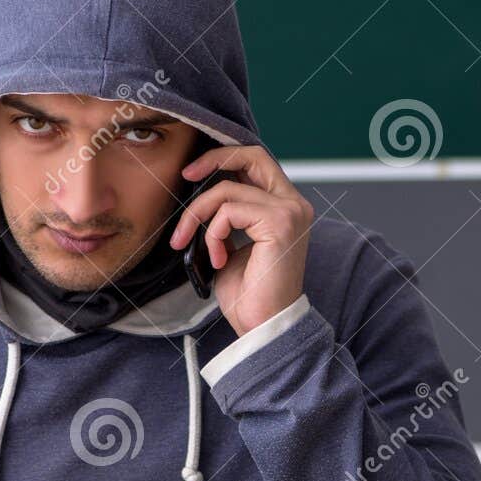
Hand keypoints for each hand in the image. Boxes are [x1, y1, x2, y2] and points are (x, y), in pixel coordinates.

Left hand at [169, 145, 313, 336]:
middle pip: (252, 155)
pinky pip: (229, 210)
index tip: (192, 173)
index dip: (224, 158)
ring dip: (198, 215)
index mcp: (286, 207)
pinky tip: (218, 258)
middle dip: (213, 159)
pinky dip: (212, 233)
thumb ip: (227, 217)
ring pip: (228, 189)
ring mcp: (289, 212)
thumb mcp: (231, 245)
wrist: (263, 325)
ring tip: (189, 242)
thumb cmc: (249, 293)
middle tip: (186, 175)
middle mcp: (294, 204)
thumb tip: (200, 197)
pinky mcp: (279, 223)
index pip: (257, 163)